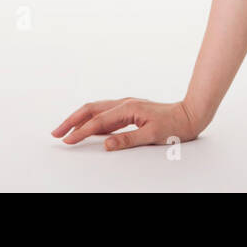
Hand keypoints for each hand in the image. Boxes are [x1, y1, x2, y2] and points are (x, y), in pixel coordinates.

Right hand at [52, 98, 202, 151]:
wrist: (190, 115)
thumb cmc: (174, 126)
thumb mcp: (152, 135)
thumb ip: (127, 140)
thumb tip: (105, 144)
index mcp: (128, 108)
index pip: (97, 121)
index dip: (80, 132)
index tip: (67, 141)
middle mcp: (125, 103)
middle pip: (91, 109)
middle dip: (72, 121)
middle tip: (56, 133)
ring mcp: (127, 105)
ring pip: (97, 110)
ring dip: (80, 119)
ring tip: (66, 130)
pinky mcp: (130, 110)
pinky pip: (106, 114)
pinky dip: (92, 120)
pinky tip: (88, 129)